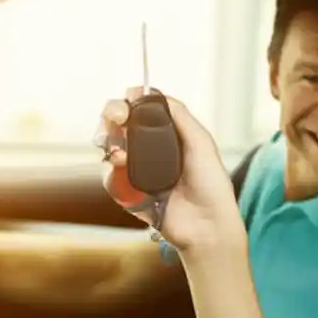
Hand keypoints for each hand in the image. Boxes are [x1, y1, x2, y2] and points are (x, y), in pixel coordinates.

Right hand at [96, 88, 244, 253]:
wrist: (206, 224)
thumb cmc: (210, 184)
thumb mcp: (201, 142)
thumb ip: (180, 116)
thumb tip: (153, 94)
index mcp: (168, 135)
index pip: (140, 110)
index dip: (129, 102)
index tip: (128, 101)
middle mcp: (149, 150)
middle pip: (117, 124)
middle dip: (111, 117)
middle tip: (116, 118)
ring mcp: (136, 171)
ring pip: (107, 147)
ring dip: (109, 143)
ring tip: (119, 153)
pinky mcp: (128, 193)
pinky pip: (108, 177)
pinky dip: (111, 173)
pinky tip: (121, 170)